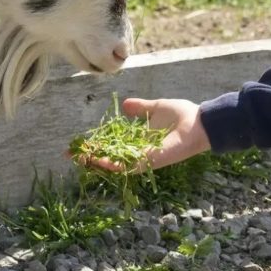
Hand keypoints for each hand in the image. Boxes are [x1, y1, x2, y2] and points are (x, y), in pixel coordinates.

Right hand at [74, 97, 209, 172]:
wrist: (200, 122)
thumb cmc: (182, 115)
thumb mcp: (156, 107)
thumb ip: (141, 108)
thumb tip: (126, 104)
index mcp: (139, 140)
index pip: (112, 145)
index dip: (95, 145)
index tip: (79, 143)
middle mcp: (139, 152)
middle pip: (109, 157)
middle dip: (90, 156)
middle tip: (70, 154)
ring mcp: (144, 158)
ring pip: (115, 164)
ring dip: (97, 161)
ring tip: (80, 157)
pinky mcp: (151, 161)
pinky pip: (129, 166)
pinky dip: (114, 164)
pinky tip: (99, 160)